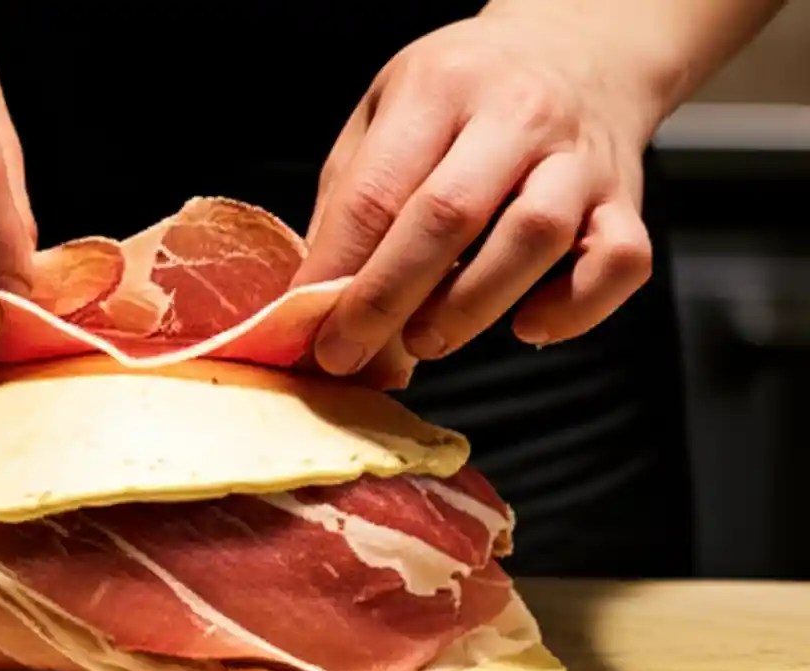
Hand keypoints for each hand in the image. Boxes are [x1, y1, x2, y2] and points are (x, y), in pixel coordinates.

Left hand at [297, 11, 663, 376]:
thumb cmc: (464, 96)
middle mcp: (516, 114)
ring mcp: (580, 157)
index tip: (311, 327)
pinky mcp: (629, 198)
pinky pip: (618, 262)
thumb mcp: (387, 112)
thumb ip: (352, 195)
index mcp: (439, 87)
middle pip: (449, 216)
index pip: (377, 191)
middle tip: (351, 351)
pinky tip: (527, 325)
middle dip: (388, 299)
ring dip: (470, 307)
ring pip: (534, 238)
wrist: (578, 49)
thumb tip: (318, 294)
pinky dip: (573, 309)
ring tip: (426, 340)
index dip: (337, 270)